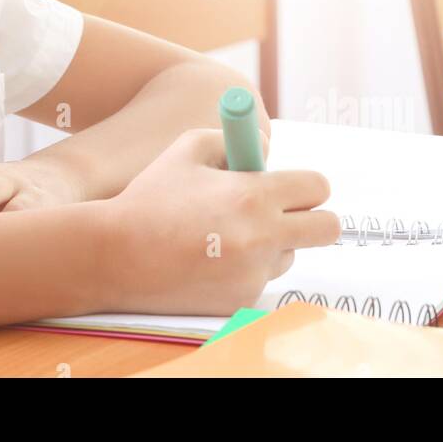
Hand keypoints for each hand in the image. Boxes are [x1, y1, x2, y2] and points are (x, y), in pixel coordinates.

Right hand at [95, 127, 340, 316]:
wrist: (115, 255)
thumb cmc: (151, 196)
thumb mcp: (188, 148)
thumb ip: (234, 140)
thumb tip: (266, 149)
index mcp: (252, 195)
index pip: (317, 187)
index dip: (307, 184)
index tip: (294, 186)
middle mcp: (261, 238)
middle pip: (326, 229)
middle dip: (315, 217)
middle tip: (288, 213)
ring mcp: (252, 275)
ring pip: (289, 255)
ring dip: (271, 244)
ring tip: (224, 234)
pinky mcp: (240, 302)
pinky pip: (259, 279)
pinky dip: (244, 269)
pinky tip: (207, 259)